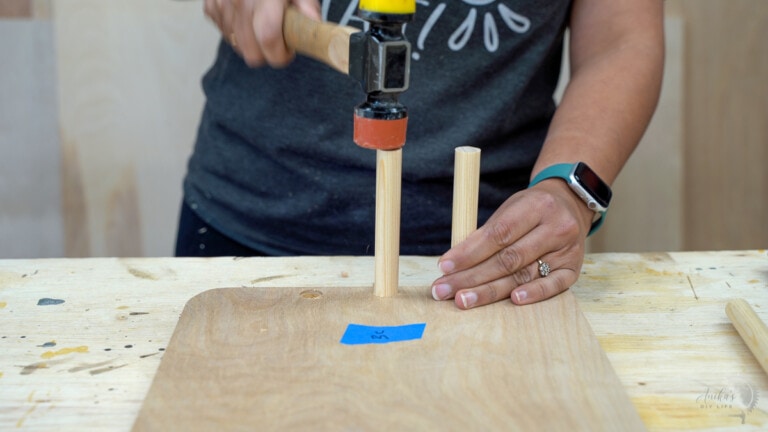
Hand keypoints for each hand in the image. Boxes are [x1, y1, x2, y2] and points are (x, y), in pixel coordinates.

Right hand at [204, 0, 320, 66]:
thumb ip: (307, 7)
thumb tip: (313, 28)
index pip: (268, 38)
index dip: (279, 55)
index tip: (287, 53)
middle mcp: (240, 0)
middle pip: (250, 51)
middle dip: (266, 54)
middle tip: (277, 42)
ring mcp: (222, 3)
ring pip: (236, 46)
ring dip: (251, 43)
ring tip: (263, 26)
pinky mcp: (211, 6)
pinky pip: (223, 33)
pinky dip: (235, 32)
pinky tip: (247, 20)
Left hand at [431, 179, 594, 308]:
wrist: (570, 205)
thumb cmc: (532, 209)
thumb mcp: (511, 208)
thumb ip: (488, 233)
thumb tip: (456, 261)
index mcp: (536, 206)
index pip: (497, 234)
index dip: (469, 253)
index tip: (445, 267)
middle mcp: (556, 227)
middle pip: (508, 259)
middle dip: (472, 277)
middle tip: (444, 290)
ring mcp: (566, 250)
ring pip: (523, 275)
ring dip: (490, 291)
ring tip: (464, 300)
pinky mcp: (573, 269)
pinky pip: (553, 285)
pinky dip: (534, 293)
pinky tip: (513, 300)